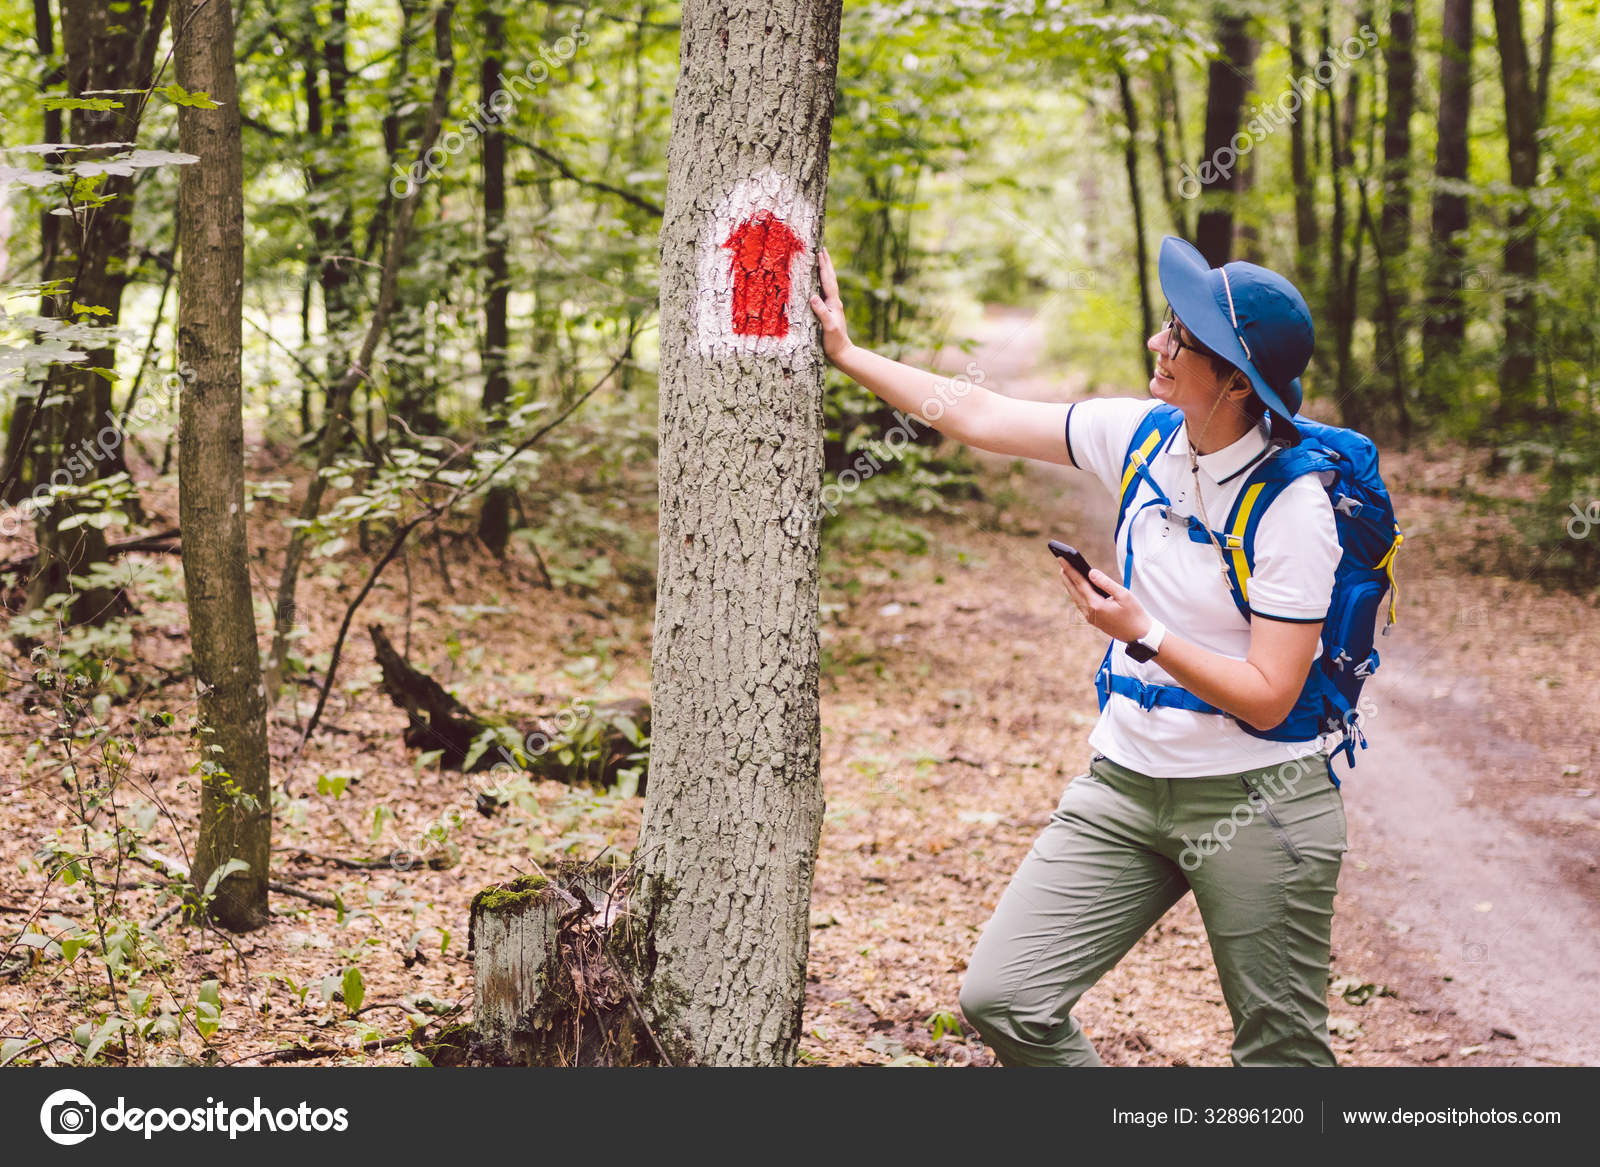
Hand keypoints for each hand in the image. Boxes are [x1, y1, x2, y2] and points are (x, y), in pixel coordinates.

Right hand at [808, 246, 852, 362]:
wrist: (842, 353)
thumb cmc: (834, 341)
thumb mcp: (828, 326)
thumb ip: (822, 311)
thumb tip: (813, 297)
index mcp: (834, 303)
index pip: (828, 281)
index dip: (824, 266)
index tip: (821, 252)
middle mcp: (834, 302)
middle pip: (830, 278)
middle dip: (827, 264)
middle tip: (823, 249)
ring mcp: (832, 306)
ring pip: (829, 284)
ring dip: (826, 271)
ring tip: (822, 261)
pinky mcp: (829, 311)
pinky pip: (825, 292)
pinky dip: (822, 283)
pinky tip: (819, 283)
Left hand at [1058, 563, 1152, 643]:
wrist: (1139, 635)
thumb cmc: (1134, 614)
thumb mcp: (1124, 595)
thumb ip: (1106, 583)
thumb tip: (1091, 572)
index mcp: (1096, 605)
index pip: (1079, 583)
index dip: (1070, 569)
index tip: (1061, 558)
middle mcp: (1089, 612)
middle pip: (1073, 590)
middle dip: (1066, 575)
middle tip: (1060, 561)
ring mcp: (1090, 617)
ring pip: (1076, 598)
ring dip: (1070, 584)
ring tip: (1066, 571)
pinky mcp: (1093, 620)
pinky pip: (1081, 604)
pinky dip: (1076, 593)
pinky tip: (1077, 586)